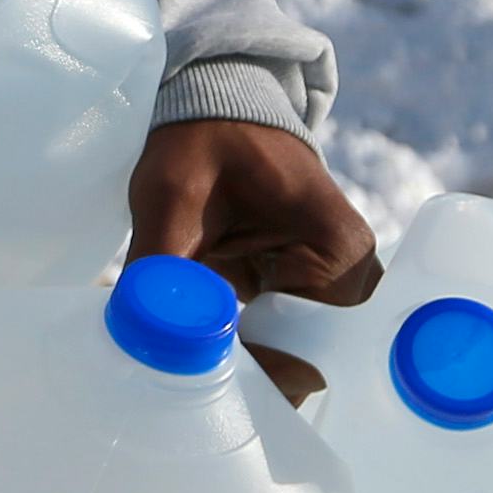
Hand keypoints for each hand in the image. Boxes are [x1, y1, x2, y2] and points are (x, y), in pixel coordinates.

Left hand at [131, 119, 380, 405]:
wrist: (216, 108)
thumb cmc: (202, 140)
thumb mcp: (171, 196)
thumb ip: (159, 268)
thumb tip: (140, 336)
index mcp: (337, 250)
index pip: (310, 348)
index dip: (256, 372)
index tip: (200, 383)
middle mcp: (352, 276)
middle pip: (307, 362)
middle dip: (247, 376)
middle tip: (185, 384)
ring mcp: (333, 288)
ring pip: (291, 359)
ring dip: (241, 365)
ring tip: (189, 370)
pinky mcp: (303, 292)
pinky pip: (279, 342)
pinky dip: (239, 350)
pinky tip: (199, 354)